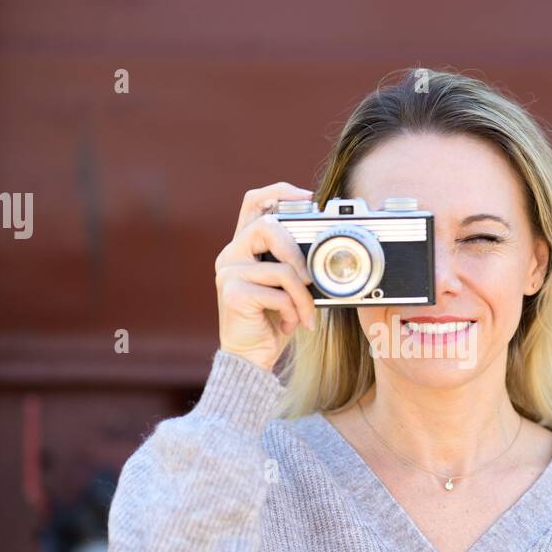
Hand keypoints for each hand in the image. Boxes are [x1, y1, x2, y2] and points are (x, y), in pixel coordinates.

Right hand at [214, 182, 318, 372]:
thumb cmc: (272, 322)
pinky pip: (279, 293)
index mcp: (243, 247)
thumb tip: (323, 247)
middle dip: (298, 253)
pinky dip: (293, 311)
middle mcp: (231, 255)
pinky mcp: (233, 293)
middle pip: (268, 226)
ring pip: (282, 268)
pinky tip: (289, 325)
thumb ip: (294, 263)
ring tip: (305, 316)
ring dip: (303, 297)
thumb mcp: (287, 287)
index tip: (308, 198)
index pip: (254, 202)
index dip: (280, 192)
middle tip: (311, 279)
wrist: (251, 359)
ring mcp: (228, 273)